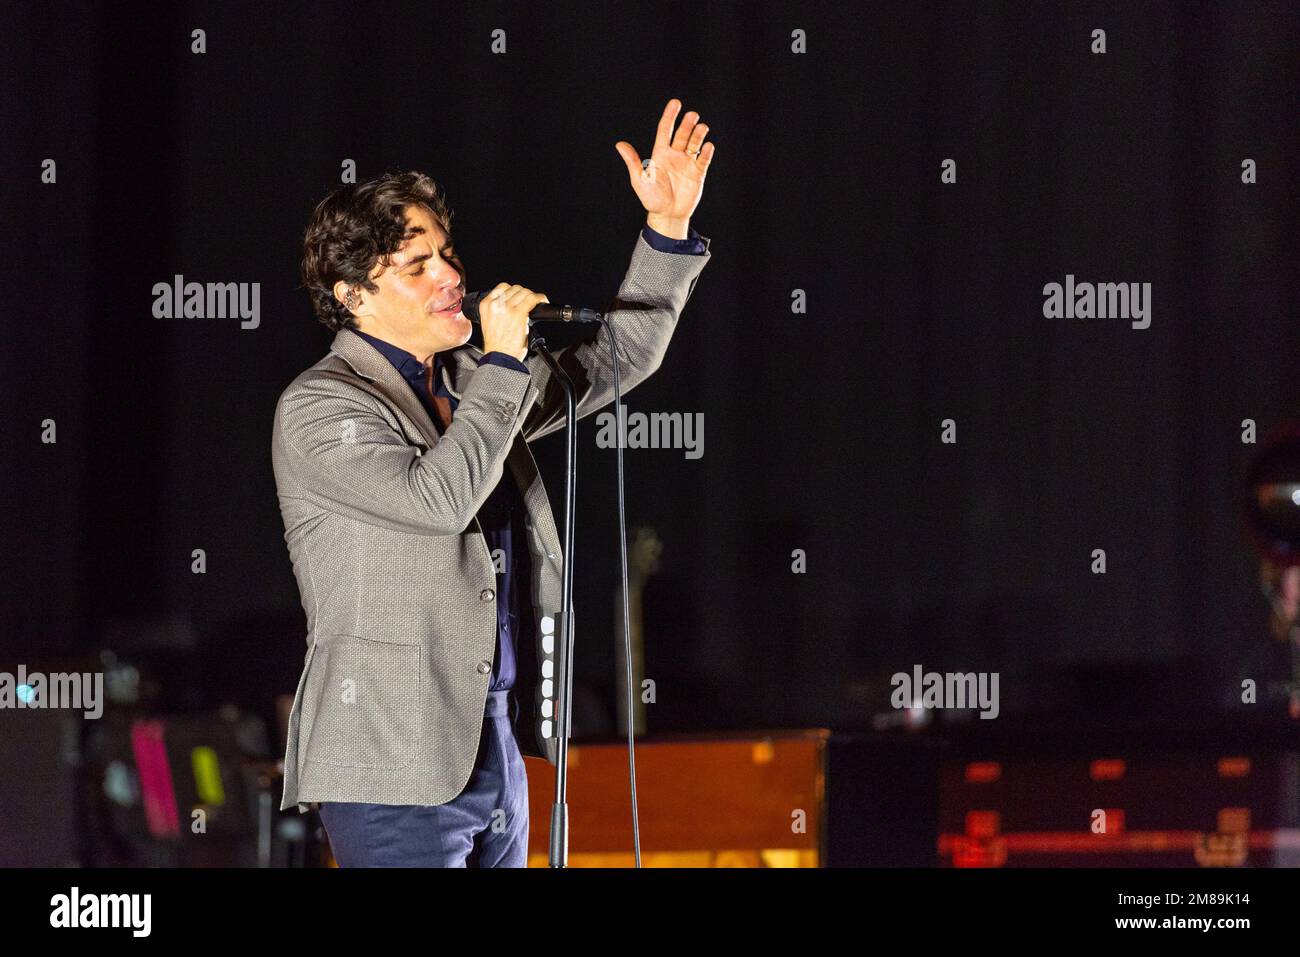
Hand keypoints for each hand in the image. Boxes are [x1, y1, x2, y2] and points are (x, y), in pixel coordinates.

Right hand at [478, 283, 547, 361]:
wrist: (500, 357)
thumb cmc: (497, 345)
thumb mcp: (491, 322)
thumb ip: (499, 311)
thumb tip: (514, 306)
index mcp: (486, 305)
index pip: (502, 287)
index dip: (514, 291)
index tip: (519, 296)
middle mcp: (495, 304)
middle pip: (515, 289)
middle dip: (524, 294)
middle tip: (529, 302)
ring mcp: (507, 308)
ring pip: (524, 292)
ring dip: (532, 297)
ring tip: (537, 303)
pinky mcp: (518, 314)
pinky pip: (532, 299)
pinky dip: (540, 298)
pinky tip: (543, 302)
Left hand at [614, 98, 714, 237]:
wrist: (667, 215)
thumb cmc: (651, 198)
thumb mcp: (640, 180)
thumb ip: (633, 161)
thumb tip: (620, 144)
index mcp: (660, 154)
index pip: (665, 130)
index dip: (670, 116)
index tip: (675, 103)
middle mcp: (675, 155)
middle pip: (682, 135)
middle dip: (687, 124)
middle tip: (692, 115)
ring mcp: (687, 163)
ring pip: (694, 144)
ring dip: (698, 135)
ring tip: (702, 127)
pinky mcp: (698, 173)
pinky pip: (703, 160)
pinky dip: (707, 153)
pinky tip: (708, 146)